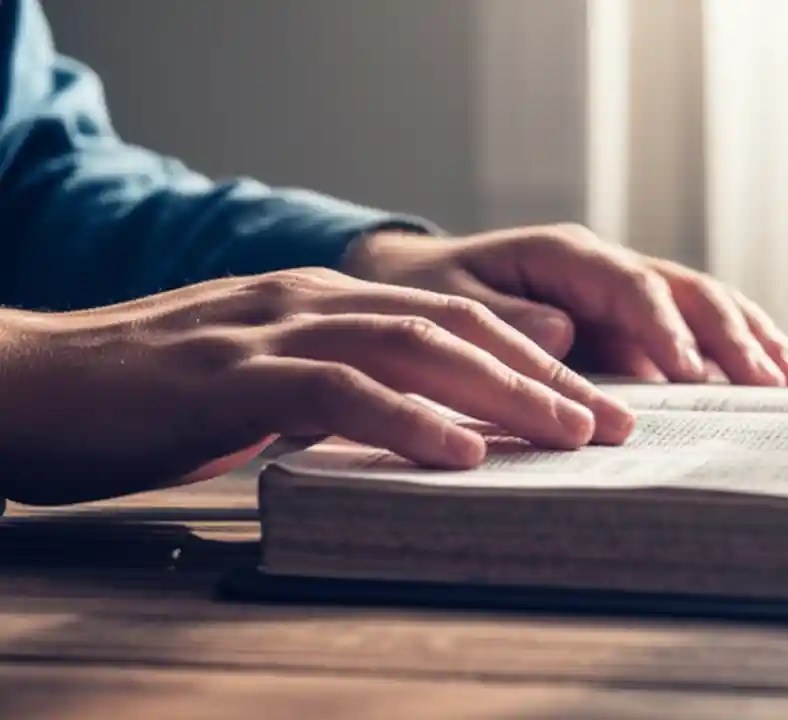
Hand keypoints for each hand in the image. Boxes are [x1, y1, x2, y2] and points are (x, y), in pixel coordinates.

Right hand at [0, 268, 632, 504]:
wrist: (26, 380)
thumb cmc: (149, 395)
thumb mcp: (264, 384)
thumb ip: (337, 390)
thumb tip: (416, 430)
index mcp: (327, 303)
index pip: (454, 319)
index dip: (532, 357)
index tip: (597, 401)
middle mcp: (313, 301)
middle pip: (457, 326)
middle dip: (545, 374)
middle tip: (616, 422)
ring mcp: (272, 330)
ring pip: (415, 347)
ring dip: (502, 391)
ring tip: (571, 433)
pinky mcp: (231, 375)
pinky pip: (337, 392)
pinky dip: (406, 421)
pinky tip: (460, 453)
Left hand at [343, 224, 787, 386]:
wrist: (420, 279)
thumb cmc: (430, 291)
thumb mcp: (449, 301)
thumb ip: (505, 317)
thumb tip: (566, 334)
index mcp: (567, 254)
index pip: (632, 287)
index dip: (666, 330)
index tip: (693, 374)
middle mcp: (608, 267)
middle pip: (687, 292)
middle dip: (733, 336)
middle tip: (772, 384)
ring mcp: (626, 292)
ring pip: (706, 306)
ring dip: (753, 340)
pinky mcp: (632, 323)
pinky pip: (694, 334)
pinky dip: (736, 354)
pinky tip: (775, 380)